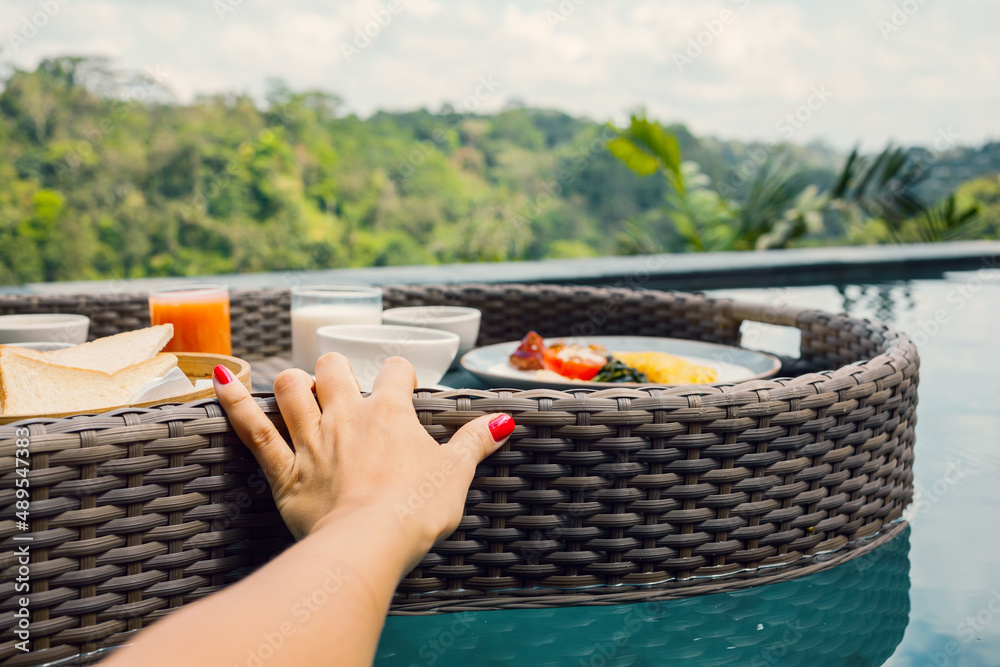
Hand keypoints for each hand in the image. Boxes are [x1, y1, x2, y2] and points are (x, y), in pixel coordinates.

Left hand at [212, 354, 513, 562]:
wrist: (369, 543)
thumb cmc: (416, 509)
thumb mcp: (456, 474)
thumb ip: (476, 442)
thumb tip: (504, 421)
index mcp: (391, 413)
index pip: (396, 371)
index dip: (401, 374)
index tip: (404, 385)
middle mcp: (347, 415)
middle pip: (334, 368)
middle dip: (337, 368)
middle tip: (344, 383)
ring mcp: (310, 439)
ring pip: (291, 388)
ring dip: (293, 383)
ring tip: (297, 387)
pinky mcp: (283, 469)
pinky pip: (251, 428)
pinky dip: (233, 401)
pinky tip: (220, 377)